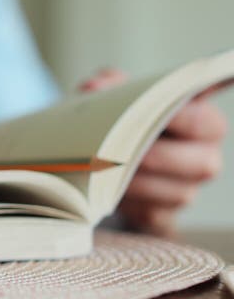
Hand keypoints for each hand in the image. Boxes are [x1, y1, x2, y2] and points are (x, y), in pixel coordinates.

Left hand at [81, 69, 226, 234]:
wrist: (106, 162)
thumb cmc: (121, 122)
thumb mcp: (117, 96)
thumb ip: (110, 85)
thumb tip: (93, 88)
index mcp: (203, 123)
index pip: (203, 122)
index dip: (178, 118)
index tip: (146, 112)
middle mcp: (204, 158)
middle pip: (200, 162)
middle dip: (156, 155)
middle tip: (119, 148)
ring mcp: (186, 189)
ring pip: (177, 192)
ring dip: (137, 180)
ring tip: (105, 169)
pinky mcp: (162, 214)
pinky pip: (151, 212)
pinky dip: (126, 200)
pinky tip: (105, 188)